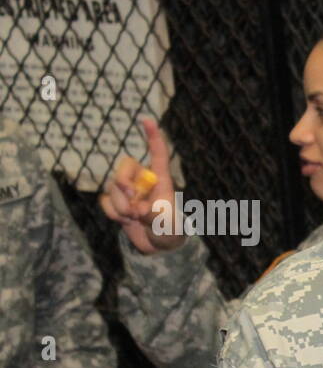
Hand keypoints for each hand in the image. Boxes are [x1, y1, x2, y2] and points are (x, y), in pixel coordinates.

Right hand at [99, 116, 181, 252]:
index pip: (158, 154)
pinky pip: (106, 201)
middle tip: (134, 206)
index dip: (153, 136)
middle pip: (125, 168)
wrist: (158, 248)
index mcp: (161, 181)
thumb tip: (139, 209)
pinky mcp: (117, 201)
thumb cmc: (170, 232)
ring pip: (113, 188)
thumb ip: (156, 216)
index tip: (147, 119)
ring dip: (121, 206)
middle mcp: (143, 182)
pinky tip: (126, 221)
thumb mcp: (169, 226)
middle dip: (123, 183)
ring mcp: (128, 191)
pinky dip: (113, 213)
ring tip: (135, 219)